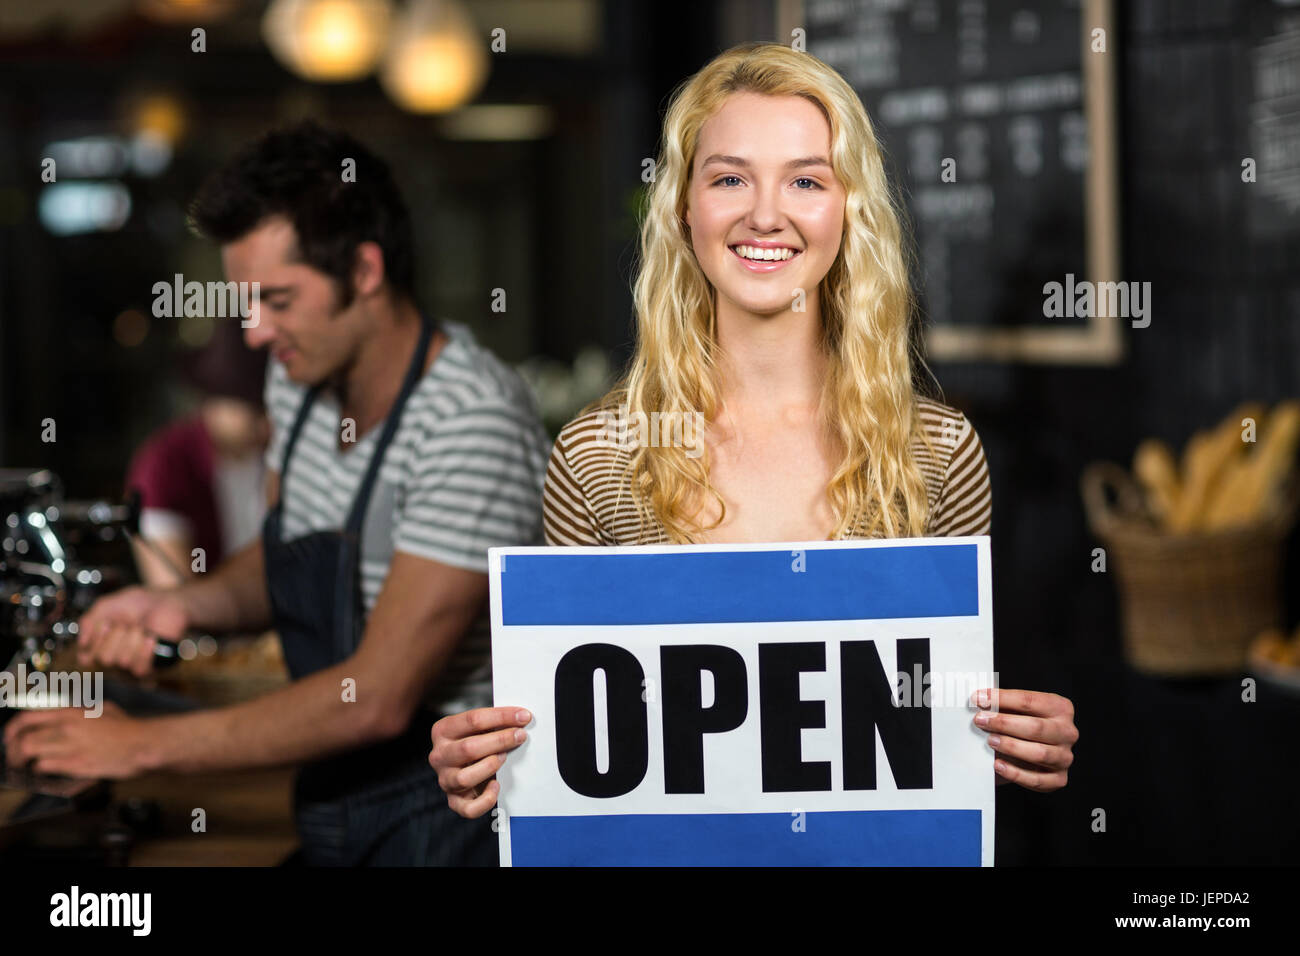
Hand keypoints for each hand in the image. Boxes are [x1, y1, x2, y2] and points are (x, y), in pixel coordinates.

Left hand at [2, 702, 145, 778]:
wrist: (143, 744)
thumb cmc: (129, 728)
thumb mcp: (105, 709)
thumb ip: (84, 712)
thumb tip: (75, 715)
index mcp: (72, 713)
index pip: (28, 718)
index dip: (12, 730)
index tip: (10, 738)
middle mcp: (67, 728)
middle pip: (24, 740)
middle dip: (15, 751)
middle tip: (16, 758)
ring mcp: (71, 747)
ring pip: (30, 754)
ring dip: (25, 762)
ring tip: (27, 765)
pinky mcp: (76, 764)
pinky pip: (46, 767)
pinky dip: (41, 769)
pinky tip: (46, 770)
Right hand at [76, 586, 190, 676]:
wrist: (165, 601)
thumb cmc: (137, 604)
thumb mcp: (106, 606)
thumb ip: (88, 621)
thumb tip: (82, 643)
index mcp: (100, 645)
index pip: (86, 657)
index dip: (96, 639)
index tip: (107, 623)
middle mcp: (114, 657)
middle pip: (104, 659)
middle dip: (117, 636)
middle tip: (127, 623)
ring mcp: (132, 662)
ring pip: (122, 661)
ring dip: (133, 638)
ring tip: (141, 627)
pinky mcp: (151, 665)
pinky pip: (139, 667)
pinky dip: (144, 649)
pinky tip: (150, 637)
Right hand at [429, 706, 530, 817]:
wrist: (462, 765)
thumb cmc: (473, 742)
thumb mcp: (478, 727)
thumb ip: (493, 722)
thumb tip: (521, 718)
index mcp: (443, 731)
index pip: (473, 720)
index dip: (501, 717)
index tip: (523, 716)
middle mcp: (439, 755)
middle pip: (469, 748)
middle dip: (500, 740)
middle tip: (520, 736)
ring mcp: (445, 779)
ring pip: (465, 777)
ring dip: (490, 766)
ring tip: (503, 758)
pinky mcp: (454, 800)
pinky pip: (469, 808)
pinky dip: (486, 799)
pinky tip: (496, 785)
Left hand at [971, 688, 1076, 791]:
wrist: (1031, 754)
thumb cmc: (1024, 726)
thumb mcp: (1017, 710)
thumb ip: (1003, 704)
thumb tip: (980, 699)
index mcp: (1060, 708)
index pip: (1030, 701)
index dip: (1002, 698)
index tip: (979, 698)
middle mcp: (1067, 732)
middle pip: (1036, 727)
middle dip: (1004, 723)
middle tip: (981, 721)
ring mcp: (1064, 756)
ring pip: (1039, 753)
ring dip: (1011, 746)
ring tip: (991, 741)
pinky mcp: (1058, 778)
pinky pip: (1037, 779)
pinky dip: (1016, 773)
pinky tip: (999, 765)